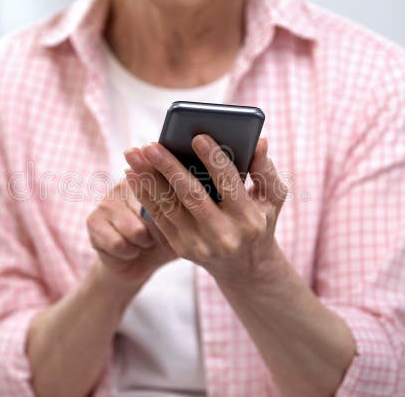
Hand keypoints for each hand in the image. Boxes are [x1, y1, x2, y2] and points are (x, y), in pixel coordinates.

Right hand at [86, 177, 177, 287]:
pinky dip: (128, 253)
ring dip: (142, 244)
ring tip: (141, 242)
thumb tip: (187, 200)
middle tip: (152, 236)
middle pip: (152, 212)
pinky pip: (119, 243)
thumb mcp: (179, 227)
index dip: (171, 213)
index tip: (170, 225)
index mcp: (147, 179)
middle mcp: (124, 184)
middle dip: (157, 233)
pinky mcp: (93, 220)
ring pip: (136, 230)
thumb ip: (183, 211)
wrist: (136, 265)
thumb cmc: (162, 242)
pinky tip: (127, 249)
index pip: (163, 189)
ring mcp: (106, 201)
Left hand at [123, 135, 287, 281]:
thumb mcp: (271, 199)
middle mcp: (224, 235)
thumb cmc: (259, 221)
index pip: (230, 184)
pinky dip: (144, 194)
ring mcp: (200, 244)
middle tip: (151, 144)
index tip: (197, 136)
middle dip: (169, 168)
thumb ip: (265, 169)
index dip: (213, 159)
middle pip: (192, 195)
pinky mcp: (182, 248)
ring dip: (148, 178)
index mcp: (249, 219)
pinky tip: (132, 173)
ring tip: (133, 154)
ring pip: (169, 206)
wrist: (245, 268)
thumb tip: (259, 141)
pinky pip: (159, 217)